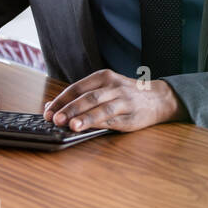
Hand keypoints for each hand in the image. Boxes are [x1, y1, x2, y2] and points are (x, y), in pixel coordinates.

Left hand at [42, 69, 186, 132]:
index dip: (61, 100)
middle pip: (89, 97)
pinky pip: (114, 120)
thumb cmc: (126, 94)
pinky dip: (100, 125)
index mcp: (105, 77)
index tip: (47, 112)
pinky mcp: (132, 117)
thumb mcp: (105, 87)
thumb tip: (50, 107)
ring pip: (102, 108)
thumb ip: (80, 96)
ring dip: (85, 117)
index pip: (77, 88)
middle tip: (55, 119)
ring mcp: (124, 101)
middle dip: (70, 109)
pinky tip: (90, 130)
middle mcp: (114, 87)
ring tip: (72, 126)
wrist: (159, 98)